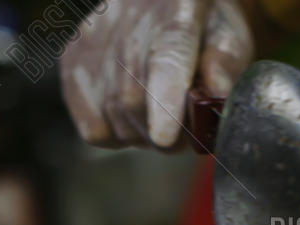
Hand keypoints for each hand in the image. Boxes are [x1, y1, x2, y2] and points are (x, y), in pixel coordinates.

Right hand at [60, 0, 254, 148]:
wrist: (157, 3)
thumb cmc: (201, 25)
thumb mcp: (227, 34)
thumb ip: (225, 65)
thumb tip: (216, 99)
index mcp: (175, 2)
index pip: (166, 55)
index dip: (164, 99)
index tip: (165, 136)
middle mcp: (124, 16)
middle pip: (134, 98)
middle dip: (163, 131)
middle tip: (185, 134)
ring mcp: (91, 39)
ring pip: (114, 117)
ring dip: (143, 134)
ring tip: (160, 118)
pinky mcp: (71, 62)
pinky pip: (93, 128)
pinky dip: (118, 135)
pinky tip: (133, 116)